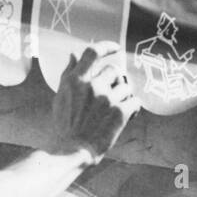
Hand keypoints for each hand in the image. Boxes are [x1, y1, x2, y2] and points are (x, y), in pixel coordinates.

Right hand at [51, 42, 137, 162]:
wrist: (73, 151)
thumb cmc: (65, 126)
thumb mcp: (61, 96)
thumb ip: (68, 74)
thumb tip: (74, 54)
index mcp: (76, 79)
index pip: (93, 52)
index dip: (107, 46)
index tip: (116, 47)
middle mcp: (93, 85)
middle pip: (114, 70)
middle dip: (115, 81)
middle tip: (112, 95)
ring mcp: (107, 98)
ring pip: (126, 86)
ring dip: (124, 96)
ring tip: (117, 109)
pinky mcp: (120, 112)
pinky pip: (135, 101)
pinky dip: (133, 108)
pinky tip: (127, 116)